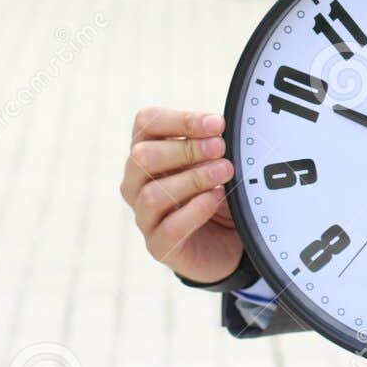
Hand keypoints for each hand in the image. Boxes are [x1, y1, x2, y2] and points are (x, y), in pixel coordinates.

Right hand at [121, 107, 242, 283]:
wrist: (229, 240)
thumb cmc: (216, 191)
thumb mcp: (216, 161)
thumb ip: (213, 142)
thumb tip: (219, 125)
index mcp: (149, 151)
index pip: (146, 123)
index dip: (181, 120)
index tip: (217, 124)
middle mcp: (137, 183)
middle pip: (142, 156)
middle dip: (186, 149)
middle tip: (220, 148)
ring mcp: (145, 216)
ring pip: (152, 194)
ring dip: (193, 179)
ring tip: (224, 172)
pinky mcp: (159, 246)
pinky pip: (169, 228)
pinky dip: (196, 210)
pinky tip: (217, 197)